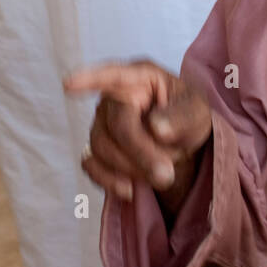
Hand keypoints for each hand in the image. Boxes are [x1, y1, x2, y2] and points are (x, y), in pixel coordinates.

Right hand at [64, 59, 212, 215]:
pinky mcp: (97, 149)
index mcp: (140, 78)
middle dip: (140, 153)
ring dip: (131, 168)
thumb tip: (155, 128)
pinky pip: (91, 164)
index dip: (90, 79)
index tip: (68, 84)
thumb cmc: (187, 117)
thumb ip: (182, 117)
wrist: (182, 142)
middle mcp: (114, 97)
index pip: (113, 75)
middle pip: (115, 126)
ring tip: (162, 176)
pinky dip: (109, 180)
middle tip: (166, 174)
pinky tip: (130, 190)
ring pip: (101, 148)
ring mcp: (102, 123)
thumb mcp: (198, 112)